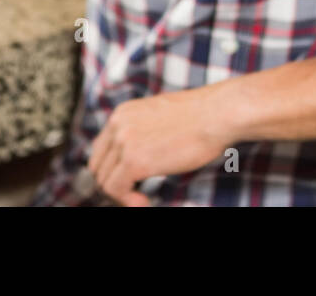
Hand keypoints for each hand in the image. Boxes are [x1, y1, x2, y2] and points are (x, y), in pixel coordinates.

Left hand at [88, 88, 233, 205]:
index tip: (129, 182)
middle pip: (98, 166)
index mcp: (122, 114)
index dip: (111, 170)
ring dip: (122, 194)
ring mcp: (124, 142)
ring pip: (104, 180)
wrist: (216, 113)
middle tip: (135, 193)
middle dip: (114, 183)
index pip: (99, 149)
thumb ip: (141, 132)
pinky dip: (128, 201)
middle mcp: (117, 125)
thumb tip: (138, 155)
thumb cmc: (199, 117)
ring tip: (142, 198)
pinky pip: (116, 189)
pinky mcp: (135, 161)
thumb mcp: (159, 117)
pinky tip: (144, 201)